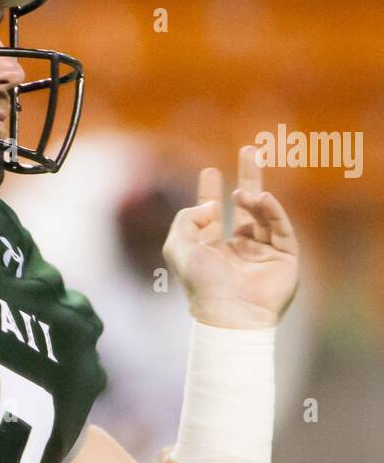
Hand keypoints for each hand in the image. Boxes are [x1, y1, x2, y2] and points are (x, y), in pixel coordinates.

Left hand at [163, 146, 298, 328]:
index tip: (210, 171)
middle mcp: (238, 250)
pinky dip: (273, 210)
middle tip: (248, 150)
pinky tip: (262, 197)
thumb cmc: (201, 284)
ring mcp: (263, 254)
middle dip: (247, 179)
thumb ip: (186, 219)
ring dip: (255, 198)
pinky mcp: (284, 258)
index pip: (213, 216)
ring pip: (263, 215)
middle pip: (245, 207)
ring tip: (245, 192)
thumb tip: (209, 205)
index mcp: (212, 250)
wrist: (230, 311)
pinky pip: (281, 227)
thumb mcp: (178, 247)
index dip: (210, 192)